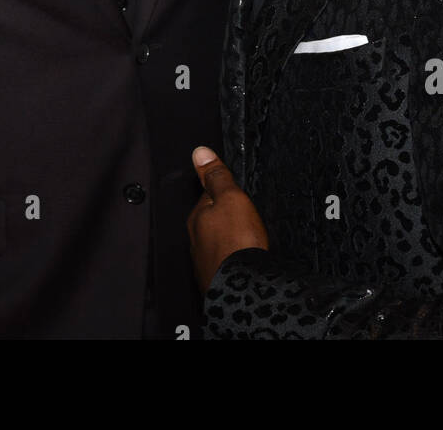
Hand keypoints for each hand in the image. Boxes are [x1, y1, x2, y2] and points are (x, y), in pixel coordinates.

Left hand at [187, 146, 268, 290]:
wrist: (246, 290)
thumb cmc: (238, 245)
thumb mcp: (232, 198)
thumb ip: (217, 176)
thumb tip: (201, 152)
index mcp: (197, 217)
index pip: (208, 196)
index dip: (224, 193)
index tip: (235, 193)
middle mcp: (196, 240)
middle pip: (212, 220)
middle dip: (226, 217)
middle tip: (245, 217)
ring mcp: (205, 261)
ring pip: (218, 241)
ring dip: (230, 238)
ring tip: (247, 238)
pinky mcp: (216, 278)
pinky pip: (224, 260)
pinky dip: (234, 257)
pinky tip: (244, 258)